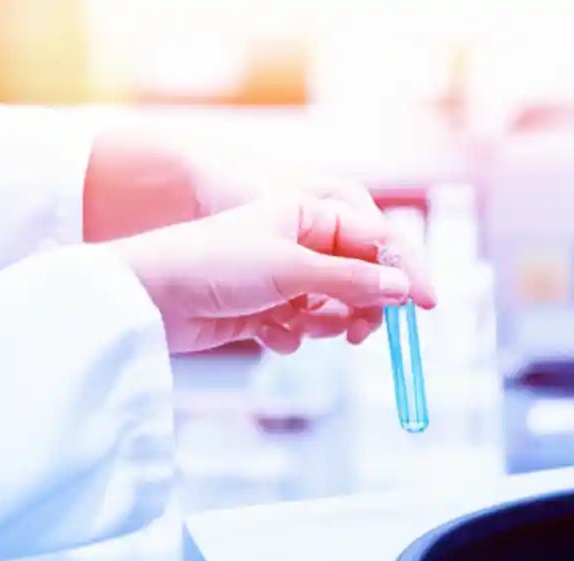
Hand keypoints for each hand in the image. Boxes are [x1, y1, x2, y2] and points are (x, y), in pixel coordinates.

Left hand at [109, 192, 435, 354]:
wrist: (145, 297)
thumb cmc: (214, 264)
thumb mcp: (292, 269)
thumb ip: (353, 281)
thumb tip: (402, 289)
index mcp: (308, 211)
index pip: (375, 240)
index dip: (404, 272)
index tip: (427, 305)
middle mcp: (299, 242)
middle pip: (360, 278)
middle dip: (362, 306)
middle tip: (358, 334)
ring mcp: (282, 277)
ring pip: (334, 308)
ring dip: (324, 323)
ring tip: (297, 325)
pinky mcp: (264, 310)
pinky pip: (303, 328)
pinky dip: (293, 335)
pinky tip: (267, 333)